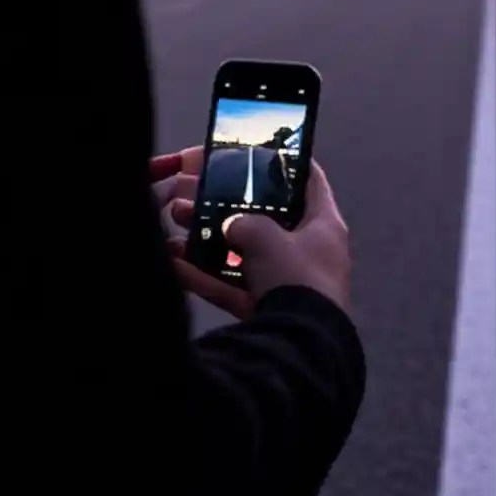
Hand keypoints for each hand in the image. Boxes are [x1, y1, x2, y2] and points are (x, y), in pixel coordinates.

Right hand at [150, 151, 350, 318]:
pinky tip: (172, 263)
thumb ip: (243, 222)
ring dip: (209, 241)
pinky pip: (232, 287)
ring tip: (175, 220)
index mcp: (324, 225)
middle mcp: (310, 252)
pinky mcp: (267, 311)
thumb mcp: (264, 235)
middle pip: (267, 220)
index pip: (309, 181)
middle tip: (196, 192)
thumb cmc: (295, 276)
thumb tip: (231, 227)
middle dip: (227, 206)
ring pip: (243, 255)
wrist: (302, 344)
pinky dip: (205, 277)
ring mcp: (289, 284)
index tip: (260, 152)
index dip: (287, 163)